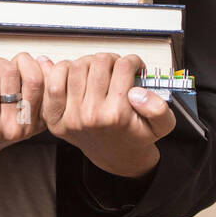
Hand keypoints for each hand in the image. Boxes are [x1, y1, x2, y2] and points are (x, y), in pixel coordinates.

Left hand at [39, 52, 175, 178]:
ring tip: (98, 71)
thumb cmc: (135, 136)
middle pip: (99, 63)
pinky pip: (53, 82)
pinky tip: (76, 74)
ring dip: (90, 63)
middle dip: (112, 60)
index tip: (134, 66)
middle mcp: (91, 116)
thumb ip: (159, 108)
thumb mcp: (162, 126)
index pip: (123, 67)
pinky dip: (63, 71)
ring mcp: (71, 116)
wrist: (117, 156)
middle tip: (116, 68)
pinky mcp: (55, 117)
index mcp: (116, 115)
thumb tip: (137, 92)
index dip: (133, 61)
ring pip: (77, 66)